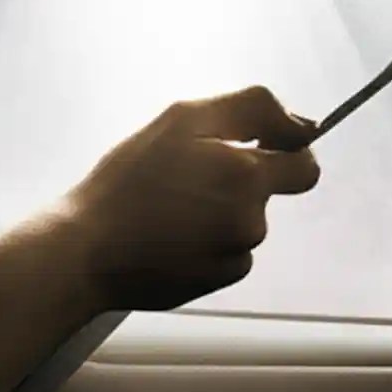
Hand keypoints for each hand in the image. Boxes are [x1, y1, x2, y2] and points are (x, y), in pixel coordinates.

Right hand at [55, 86, 319, 311]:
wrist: (86, 250)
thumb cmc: (128, 180)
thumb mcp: (184, 118)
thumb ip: (254, 110)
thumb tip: (306, 126)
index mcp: (248, 176)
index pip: (305, 165)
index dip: (284, 151)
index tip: (253, 146)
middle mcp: (251, 220)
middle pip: (266, 193)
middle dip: (241, 181)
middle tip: (189, 178)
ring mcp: (236, 255)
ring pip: (244, 222)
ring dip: (218, 211)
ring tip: (168, 208)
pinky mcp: (218, 280)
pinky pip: (229, 252)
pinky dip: (208, 243)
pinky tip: (169, 237)